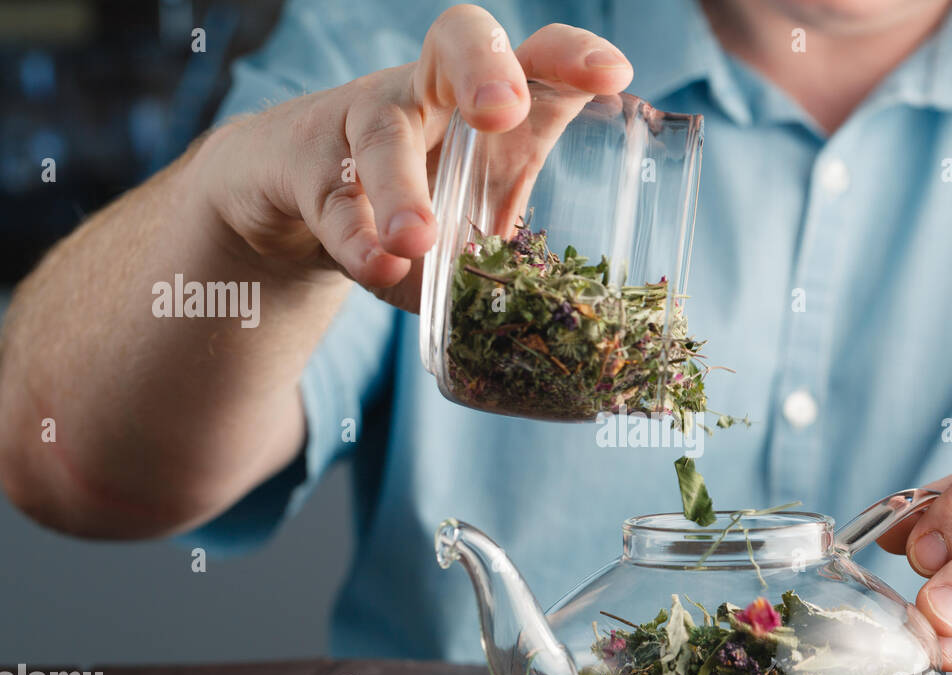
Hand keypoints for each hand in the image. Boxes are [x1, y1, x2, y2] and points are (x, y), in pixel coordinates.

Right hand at [198, 4, 631, 311]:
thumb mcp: (481, 214)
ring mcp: (366, 121)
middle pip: (456, 44)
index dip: (572, 56)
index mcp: (490, 96)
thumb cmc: (425, 195)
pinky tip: (378, 267)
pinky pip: (335, 202)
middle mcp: (431, 90)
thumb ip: (519, 253)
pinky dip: (356, 240)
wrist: (308, 194)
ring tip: (415, 239)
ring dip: (401, 189)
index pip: (538, 55)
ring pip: (384, 136)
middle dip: (483, 68)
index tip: (612, 76)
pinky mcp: (313, 168)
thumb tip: (559, 322)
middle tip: (502, 112)